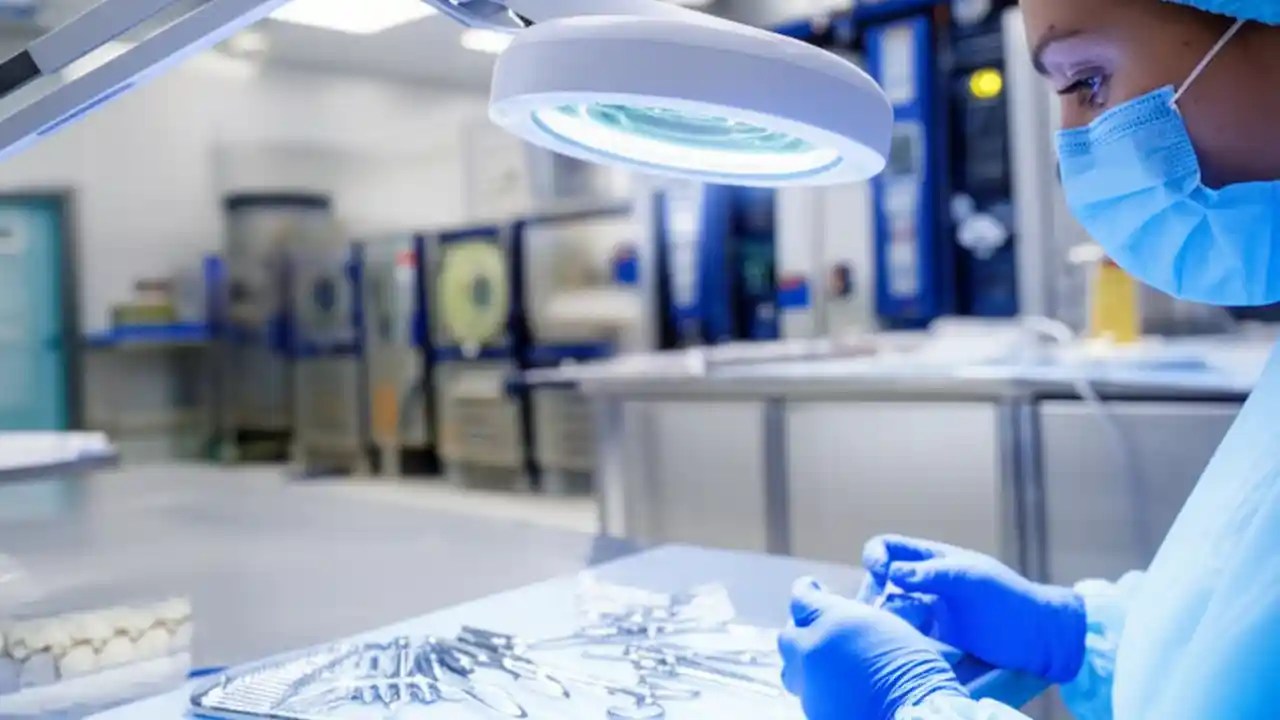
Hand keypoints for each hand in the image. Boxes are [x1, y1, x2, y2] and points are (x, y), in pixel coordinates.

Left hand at [779, 578, 965, 719]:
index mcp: (833, 621)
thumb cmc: (914, 668)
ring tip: (823, 665)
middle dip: (800, 631)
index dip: (806, 592)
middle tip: (817, 630)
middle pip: (788, 636)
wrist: (914, 713)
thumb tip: (853, 621)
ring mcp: (810, 685)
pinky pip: (807, 696)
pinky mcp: (814, 713)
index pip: (802, 599)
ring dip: (802, 664)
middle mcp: (813, 651)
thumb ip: (861, 620)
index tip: (810, 588)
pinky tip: (837, 690)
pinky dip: (817, 690)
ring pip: (791, 671)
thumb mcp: (893, 628)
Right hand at [861, 535, 1086, 682]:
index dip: (876, 555)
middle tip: (883, 609)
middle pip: (880, 583)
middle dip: (875, 593)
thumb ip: (931, 574)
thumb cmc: (1008, 600)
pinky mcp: (932, 640)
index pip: (889, 548)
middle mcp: (923, 585)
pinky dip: (899, 637)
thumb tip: (891, 573)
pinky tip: (910, 643)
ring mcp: (927, 613)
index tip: (880, 571)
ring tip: (905, 628)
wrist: (1037, 639)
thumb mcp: (971, 579)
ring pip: (889, 611)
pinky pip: (904, 635)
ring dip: (888, 618)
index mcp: (931, 560)